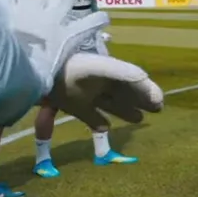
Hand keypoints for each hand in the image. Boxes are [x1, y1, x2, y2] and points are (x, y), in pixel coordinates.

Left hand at [0, 0, 110, 94]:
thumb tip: (66, 110)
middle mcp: (50, 17)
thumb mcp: (46, 82)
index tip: (101, 20)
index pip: (94, 21)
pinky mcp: (5, 7)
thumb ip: (52, 81)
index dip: (99, 20)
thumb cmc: (29, 81)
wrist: (3, 73)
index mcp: (65, 36)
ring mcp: (28, 8)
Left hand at [46, 52, 163, 130]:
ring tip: (139, 119)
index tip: (159, 102)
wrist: (38, 73)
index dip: (148, 90)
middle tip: (157, 109)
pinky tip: (106, 128)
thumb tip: (150, 86)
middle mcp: (101, 83)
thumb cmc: (72, 68)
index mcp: (111, 73)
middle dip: (141, 100)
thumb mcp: (102, 68)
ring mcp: (87, 95)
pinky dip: (98, 122)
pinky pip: (90, 116)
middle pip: (126, 93)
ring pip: (112, 104)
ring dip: (125, 111)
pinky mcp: (73, 107)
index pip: (135, 81)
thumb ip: (126, 74)